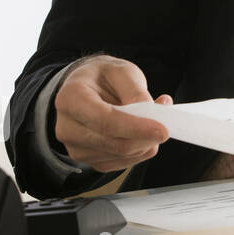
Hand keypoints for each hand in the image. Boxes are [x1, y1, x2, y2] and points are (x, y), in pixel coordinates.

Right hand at [52, 54, 170, 172]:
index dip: (136, 128)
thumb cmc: (103, 77)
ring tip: (152, 120)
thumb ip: (136, 91)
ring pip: (120, 155)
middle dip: (146, 137)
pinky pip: (121, 163)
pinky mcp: (88, 159)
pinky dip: (139, 150)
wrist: (88, 86)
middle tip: (166, 123)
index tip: (162, 130)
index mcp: (70, 98)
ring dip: (145, 142)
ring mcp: (75, 147)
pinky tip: (142, 133)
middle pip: (113, 143)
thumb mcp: (122, 71)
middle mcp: (67, 127)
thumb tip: (150, 113)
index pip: (105, 121)